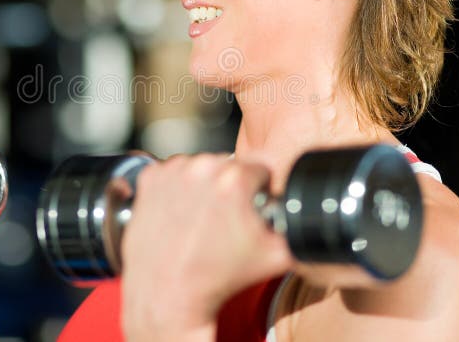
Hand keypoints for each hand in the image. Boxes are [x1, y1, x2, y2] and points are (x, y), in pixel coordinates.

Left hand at [120, 153, 293, 340]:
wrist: (168, 292)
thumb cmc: (219, 276)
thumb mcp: (278, 255)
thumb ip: (300, 226)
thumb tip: (308, 215)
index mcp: (235, 178)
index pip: (261, 170)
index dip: (260, 191)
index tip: (251, 210)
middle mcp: (202, 167)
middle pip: (230, 166)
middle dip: (232, 187)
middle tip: (226, 219)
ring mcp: (172, 171)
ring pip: (201, 167)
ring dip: (204, 185)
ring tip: (202, 218)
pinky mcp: (150, 177)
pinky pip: (173, 172)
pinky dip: (178, 187)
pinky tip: (181, 212)